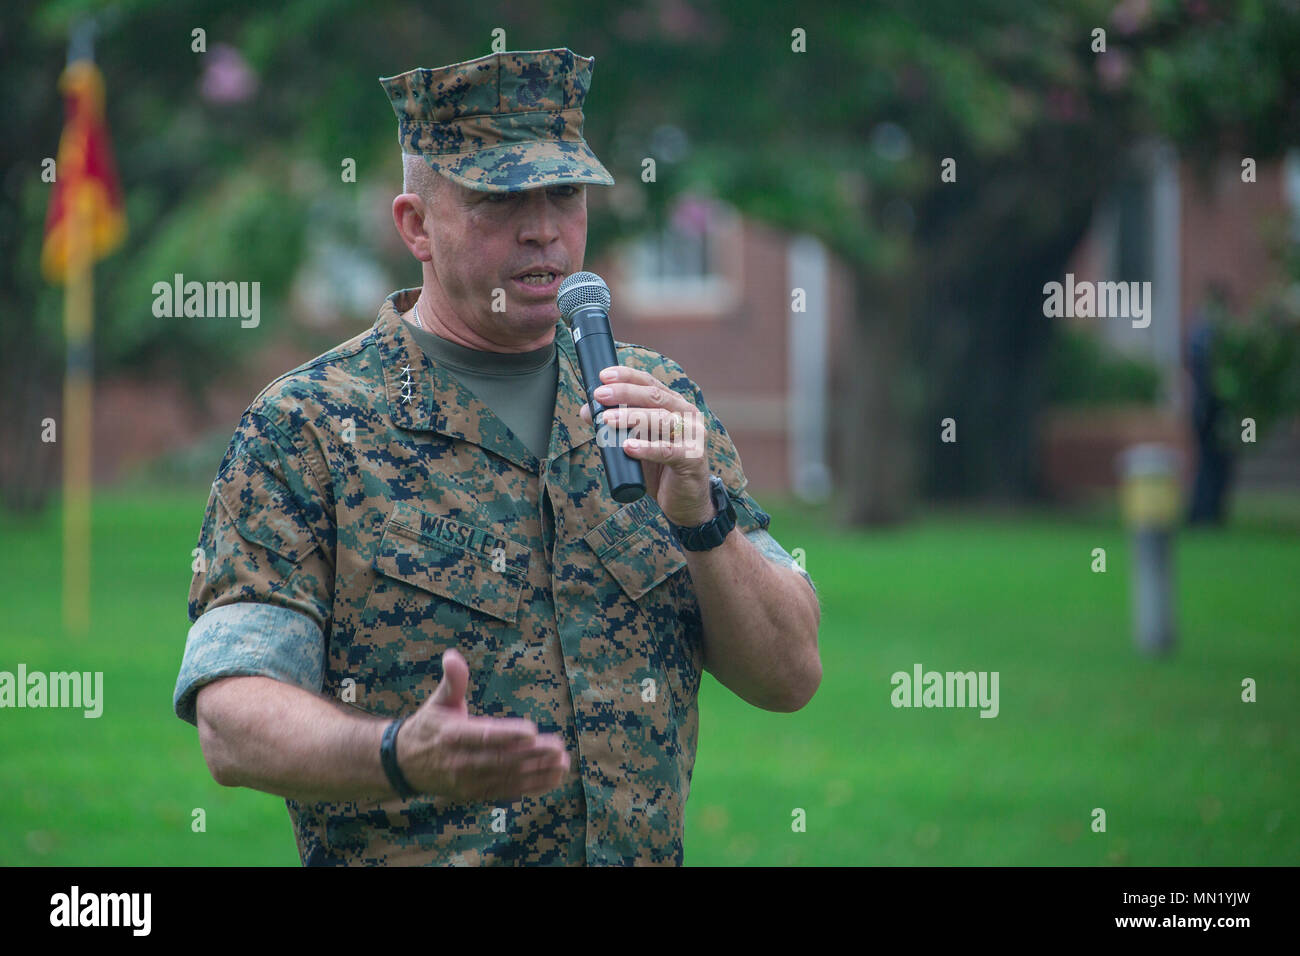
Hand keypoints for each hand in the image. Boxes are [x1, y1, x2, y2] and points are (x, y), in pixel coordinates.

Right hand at [395, 648, 569, 800]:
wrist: (405, 764)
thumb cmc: (429, 726)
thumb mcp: (438, 700)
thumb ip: (452, 680)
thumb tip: (452, 655)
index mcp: (451, 736)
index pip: (483, 736)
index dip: (508, 735)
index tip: (532, 731)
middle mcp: (459, 762)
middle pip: (500, 760)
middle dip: (531, 755)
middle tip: (557, 747)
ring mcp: (467, 783)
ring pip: (507, 778)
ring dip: (537, 772)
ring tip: (562, 763)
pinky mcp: (475, 795)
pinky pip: (506, 792)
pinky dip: (531, 787)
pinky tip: (553, 779)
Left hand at [579, 365, 713, 525]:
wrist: (685, 500)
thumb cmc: (661, 468)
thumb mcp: (636, 442)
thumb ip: (617, 426)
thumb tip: (587, 410)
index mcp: (674, 405)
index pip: (650, 384)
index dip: (627, 376)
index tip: (603, 376)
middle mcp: (687, 415)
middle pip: (655, 397)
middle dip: (624, 393)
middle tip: (600, 395)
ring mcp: (692, 436)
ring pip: (661, 419)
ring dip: (631, 417)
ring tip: (607, 419)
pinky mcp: (692, 458)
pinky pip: (666, 451)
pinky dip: (646, 448)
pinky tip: (628, 447)